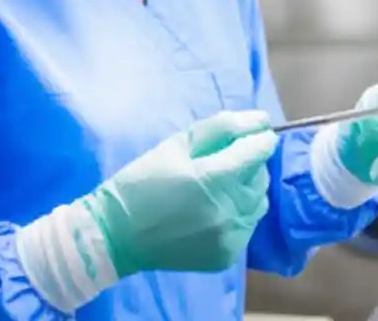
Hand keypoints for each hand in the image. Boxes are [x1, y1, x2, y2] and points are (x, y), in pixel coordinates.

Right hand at [18, 109, 280, 310]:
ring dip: (247, 188)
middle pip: (261, 176)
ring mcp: (229, 237)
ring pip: (258, 202)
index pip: (259, 151)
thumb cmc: (142, 183)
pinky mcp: (226, 256)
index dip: (260, 138)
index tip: (255, 133)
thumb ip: (220, 129)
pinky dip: (239, 214)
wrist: (115, 237)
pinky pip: (248, 226)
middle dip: (250, 162)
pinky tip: (214, 211)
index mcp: (214, 179)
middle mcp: (228, 210)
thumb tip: (259, 121)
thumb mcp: (176, 145)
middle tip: (225, 160)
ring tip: (220, 186)